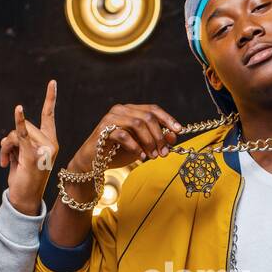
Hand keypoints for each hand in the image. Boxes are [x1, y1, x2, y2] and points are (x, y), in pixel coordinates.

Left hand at [0, 80, 57, 215]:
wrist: (25, 200)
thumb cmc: (23, 180)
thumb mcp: (21, 156)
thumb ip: (17, 141)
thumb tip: (7, 136)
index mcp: (50, 142)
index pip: (49, 115)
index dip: (50, 98)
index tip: (52, 82)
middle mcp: (50, 143)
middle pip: (25, 125)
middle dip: (9, 140)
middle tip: (5, 158)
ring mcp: (44, 149)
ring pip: (17, 133)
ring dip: (5, 146)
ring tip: (5, 162)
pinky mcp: (33, 154)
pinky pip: (22, 134)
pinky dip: (19, 121)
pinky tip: (19, 108)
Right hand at [65, 104, 183, 173]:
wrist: (93, 163)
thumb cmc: (117, 152)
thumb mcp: (142, 146)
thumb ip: (156, 140)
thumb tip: (174, 136)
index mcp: (131, 110)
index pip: (153, 109)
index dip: (167, 119)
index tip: (179, 130)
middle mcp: (121, 110)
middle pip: (147, 117)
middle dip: (159, 135)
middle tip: (164, 152)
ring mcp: (111, 118)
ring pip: (137, 123)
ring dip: (149, 141)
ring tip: (153, 156)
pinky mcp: (103, 130)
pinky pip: (124, 135)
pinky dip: (136, 147)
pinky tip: (141, 157)